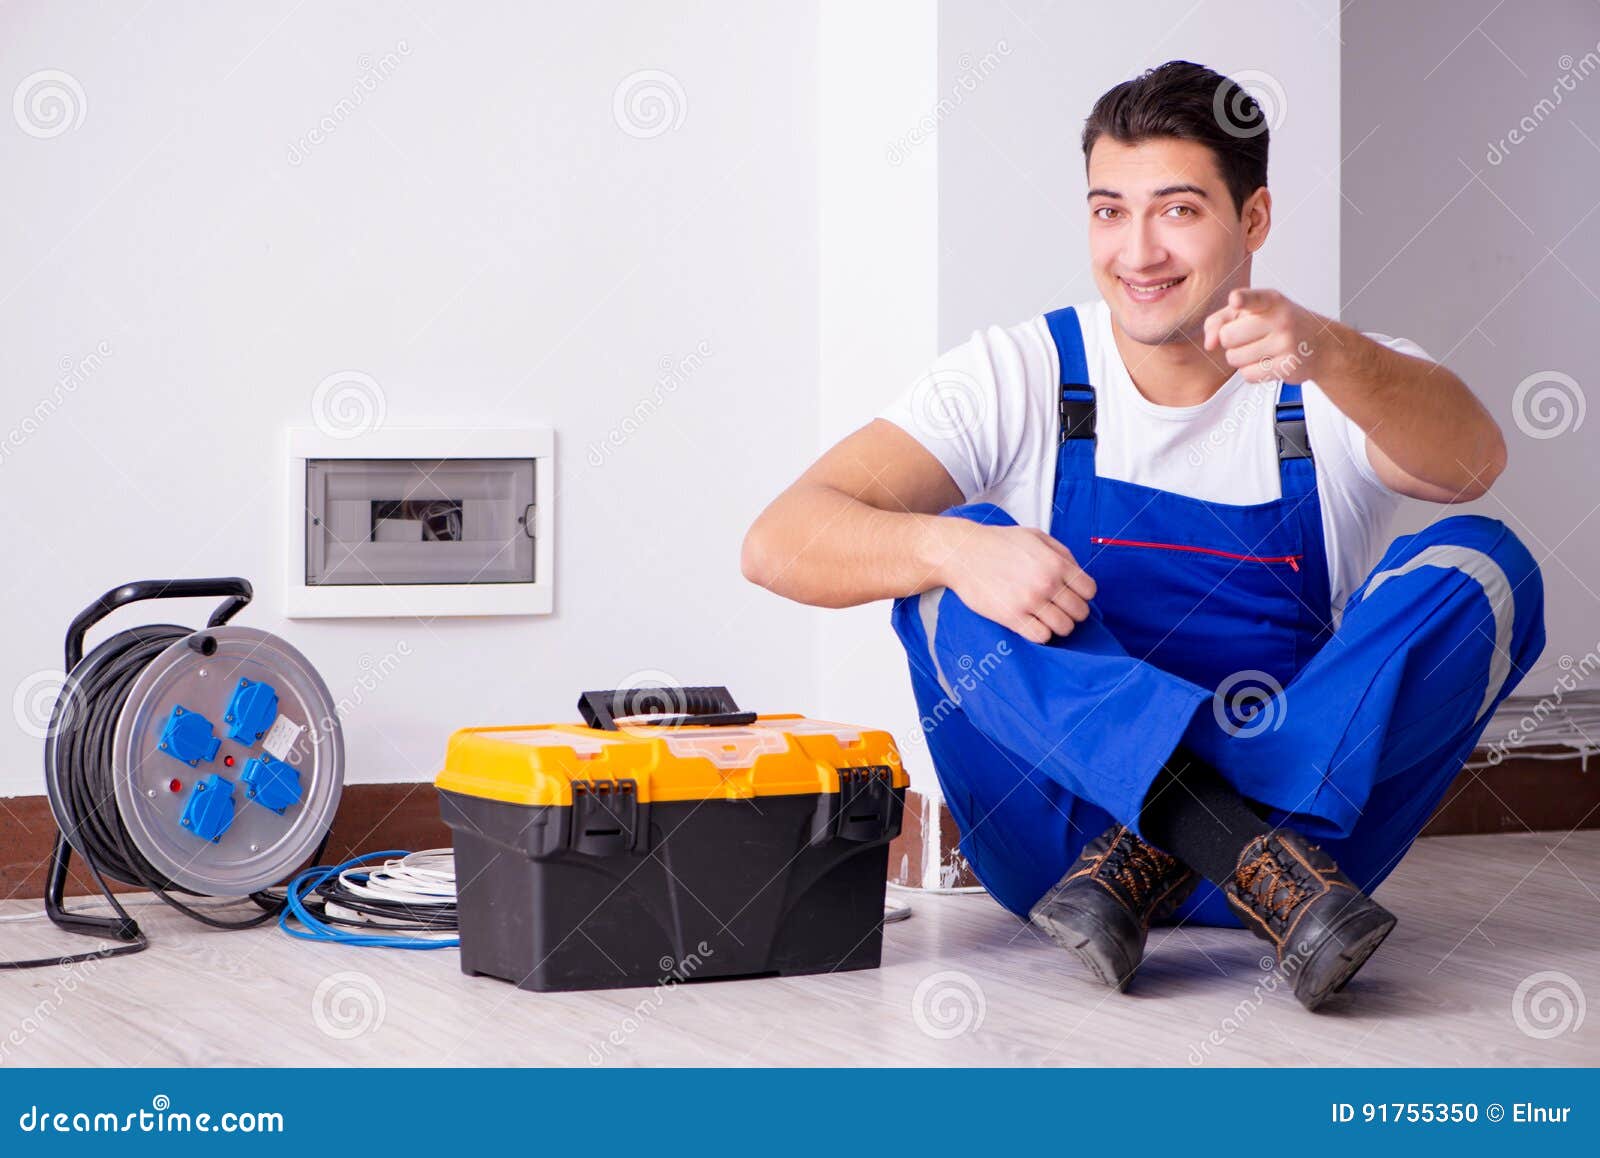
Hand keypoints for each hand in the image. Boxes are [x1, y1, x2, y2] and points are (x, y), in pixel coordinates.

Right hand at [930, 519, 1095, 643]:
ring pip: (1064, 628)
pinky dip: (1040, 633)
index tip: (1071, 595)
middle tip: (1058, 607)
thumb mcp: (1035, 536)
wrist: (962, 553)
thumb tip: (1078, 572)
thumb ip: (1062, 553)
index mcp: (1055, 563)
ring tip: (1045, 616)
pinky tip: (1031, 623)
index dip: (1082, 594)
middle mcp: (1046, 583)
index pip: (1089, 591)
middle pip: (1080, 612)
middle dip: (1072, 611)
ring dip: (1057, 624)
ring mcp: (1029, 602)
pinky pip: (1041, 637)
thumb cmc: (997, 544)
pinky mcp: (1011, 617)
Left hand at [1203, 287, 1329, 382]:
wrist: (1319, 344)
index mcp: (1270, 300)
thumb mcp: (1250, 312)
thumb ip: (1220, 320)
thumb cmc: (1278, 325)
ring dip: (1240, 358)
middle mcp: (1280, 319)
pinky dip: (1252, 372)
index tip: (1236, 299)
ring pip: (1235, 359)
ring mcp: (1286, 343)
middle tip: (1249, 337)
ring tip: (1260, 350)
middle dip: (1230, 341)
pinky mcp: (1288, 366)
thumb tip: (1209, 344)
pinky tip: (1268, 362)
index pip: (1254, 298)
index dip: (1242, 300)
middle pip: (1227, 337)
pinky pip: (1248, 375)